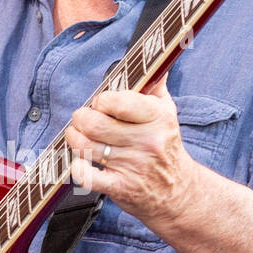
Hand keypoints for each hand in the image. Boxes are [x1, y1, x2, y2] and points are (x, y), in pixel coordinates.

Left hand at [64, 77, 197, 236]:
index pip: (117, 101)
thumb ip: (155, 86)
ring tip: (78, 136)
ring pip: (85, 146)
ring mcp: (133, 166)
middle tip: (83, 119)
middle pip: (94, 123)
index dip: (101, 100)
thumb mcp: (167, 113)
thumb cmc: (166, 147)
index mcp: (158, 117)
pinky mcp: (121, 188)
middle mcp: (147, 141)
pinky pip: (87, 176)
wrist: (178, 193)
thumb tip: (150, 59)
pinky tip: (80, 163)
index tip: (100, 103)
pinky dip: (78, 168)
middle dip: (81, 118)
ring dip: (75, 139)